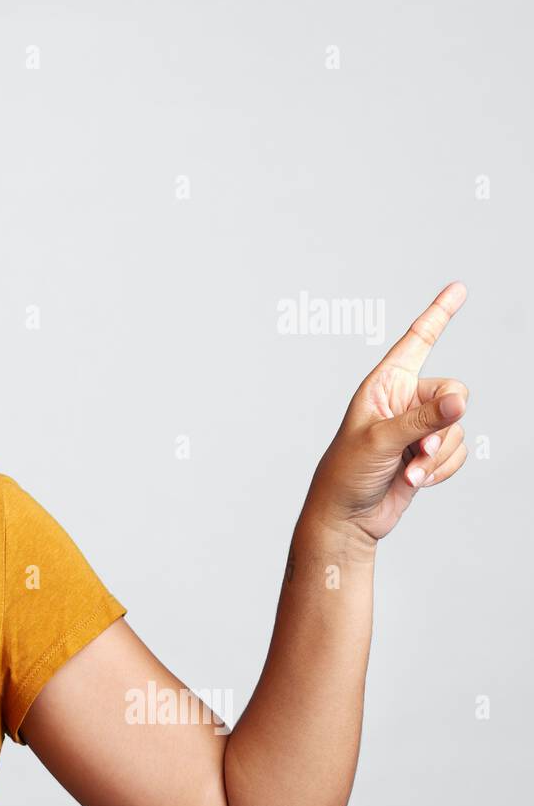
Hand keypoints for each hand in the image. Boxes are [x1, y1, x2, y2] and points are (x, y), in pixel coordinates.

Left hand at [305, 281, 469, 547]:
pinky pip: (458, 451)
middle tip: (419, 450)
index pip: (417, 342)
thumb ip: (422, 420)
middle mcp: (403, 401)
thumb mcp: (381, 442)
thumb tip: (460, 402)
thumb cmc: (346, 474)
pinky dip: (442, 469)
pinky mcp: (426, 452)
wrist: (346, 517)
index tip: (458, 288)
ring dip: (438, 456)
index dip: (438, 314)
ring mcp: (417, 427)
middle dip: (442, 426)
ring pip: (457, 428)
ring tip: (409, 472)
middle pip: (453, 394)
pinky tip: (415, 482)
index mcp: (383, 385)